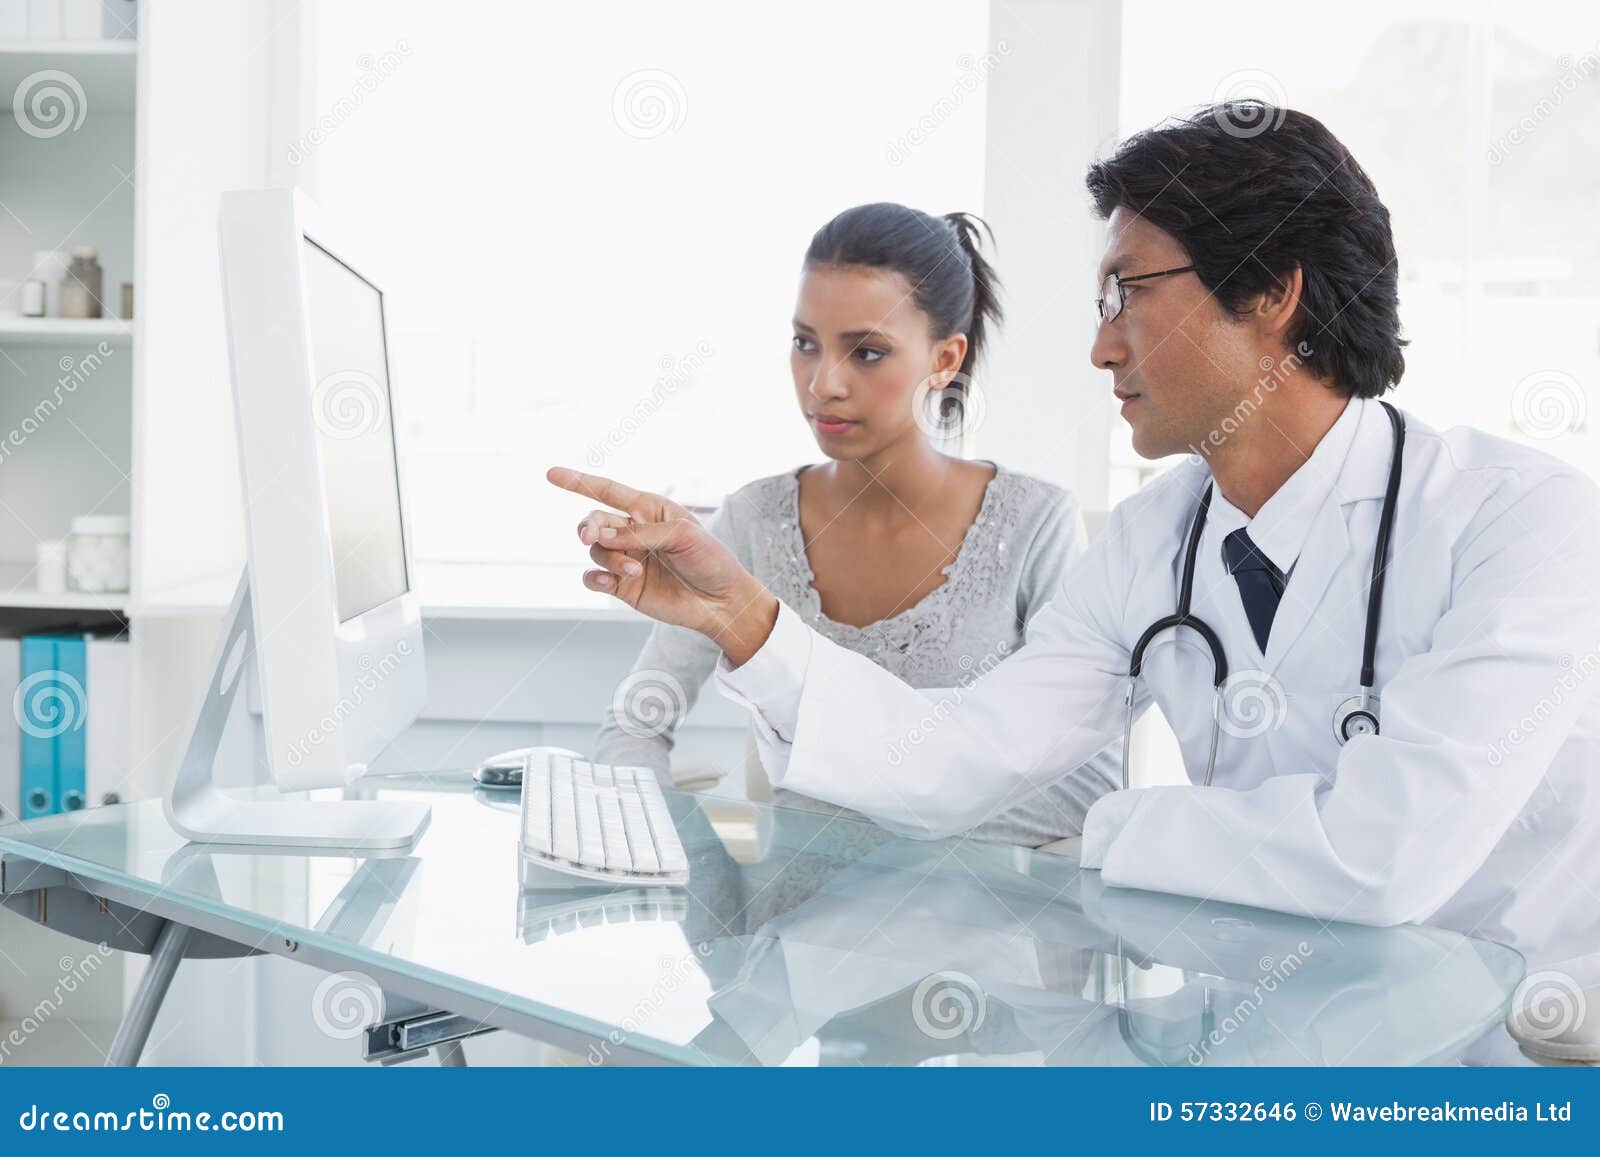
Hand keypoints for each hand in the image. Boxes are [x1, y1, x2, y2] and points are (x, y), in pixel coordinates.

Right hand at [546, 467, 778, 665]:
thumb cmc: (710, 560)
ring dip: (610, 558)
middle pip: (594, 521)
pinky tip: (608, 582)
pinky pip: (594, 579)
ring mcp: (626, 559)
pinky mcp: (623, 587)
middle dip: (589, 526)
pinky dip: (595, 578)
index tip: (551, 474)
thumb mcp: (683, 536)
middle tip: (591, 536)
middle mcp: (633, 531)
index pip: (607, 491)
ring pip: (596, 550)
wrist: (722, 601)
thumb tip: (603, 537)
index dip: (578, 481)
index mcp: (649, 509)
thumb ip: (642, 533)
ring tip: (635, 570)